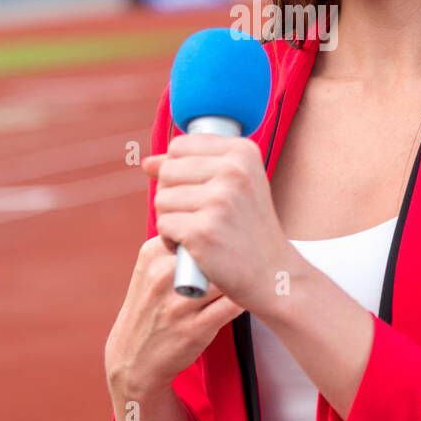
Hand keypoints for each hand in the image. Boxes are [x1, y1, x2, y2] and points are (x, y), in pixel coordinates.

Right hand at [105, 235, 244, 398]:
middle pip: (213, 250)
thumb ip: (176, 244)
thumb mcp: (150, 268)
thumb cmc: (151, 307)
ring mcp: (177, 304)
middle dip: (234, 253)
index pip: (197, 229)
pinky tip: (246, 297)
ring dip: (241, 277)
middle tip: (249, 255)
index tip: (235, 236)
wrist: (132, 358)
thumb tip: (216, 218)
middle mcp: (162, 276)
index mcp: (152, 253)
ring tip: (251, 276)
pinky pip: (231, 305)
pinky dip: (243, 299)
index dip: (220, 233)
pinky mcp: (193, 329)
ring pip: (225, 277)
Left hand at [142, 132, 292, 316]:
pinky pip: (163, 225)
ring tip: (199, 233)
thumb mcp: (232, 187)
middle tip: (199, 217)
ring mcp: (219, 201)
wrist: (273, 273)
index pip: (180, 146)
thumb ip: (191, 167)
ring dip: (171, 220)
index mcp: (243, 152)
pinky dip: (171, 241)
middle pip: (167, 171)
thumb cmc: (249, 229)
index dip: (178, 171)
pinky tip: (193, 248)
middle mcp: (234, 171)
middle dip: (172, 197)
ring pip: (161, 199)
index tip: (199, 192)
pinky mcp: (203, 231)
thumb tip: (147, 162)